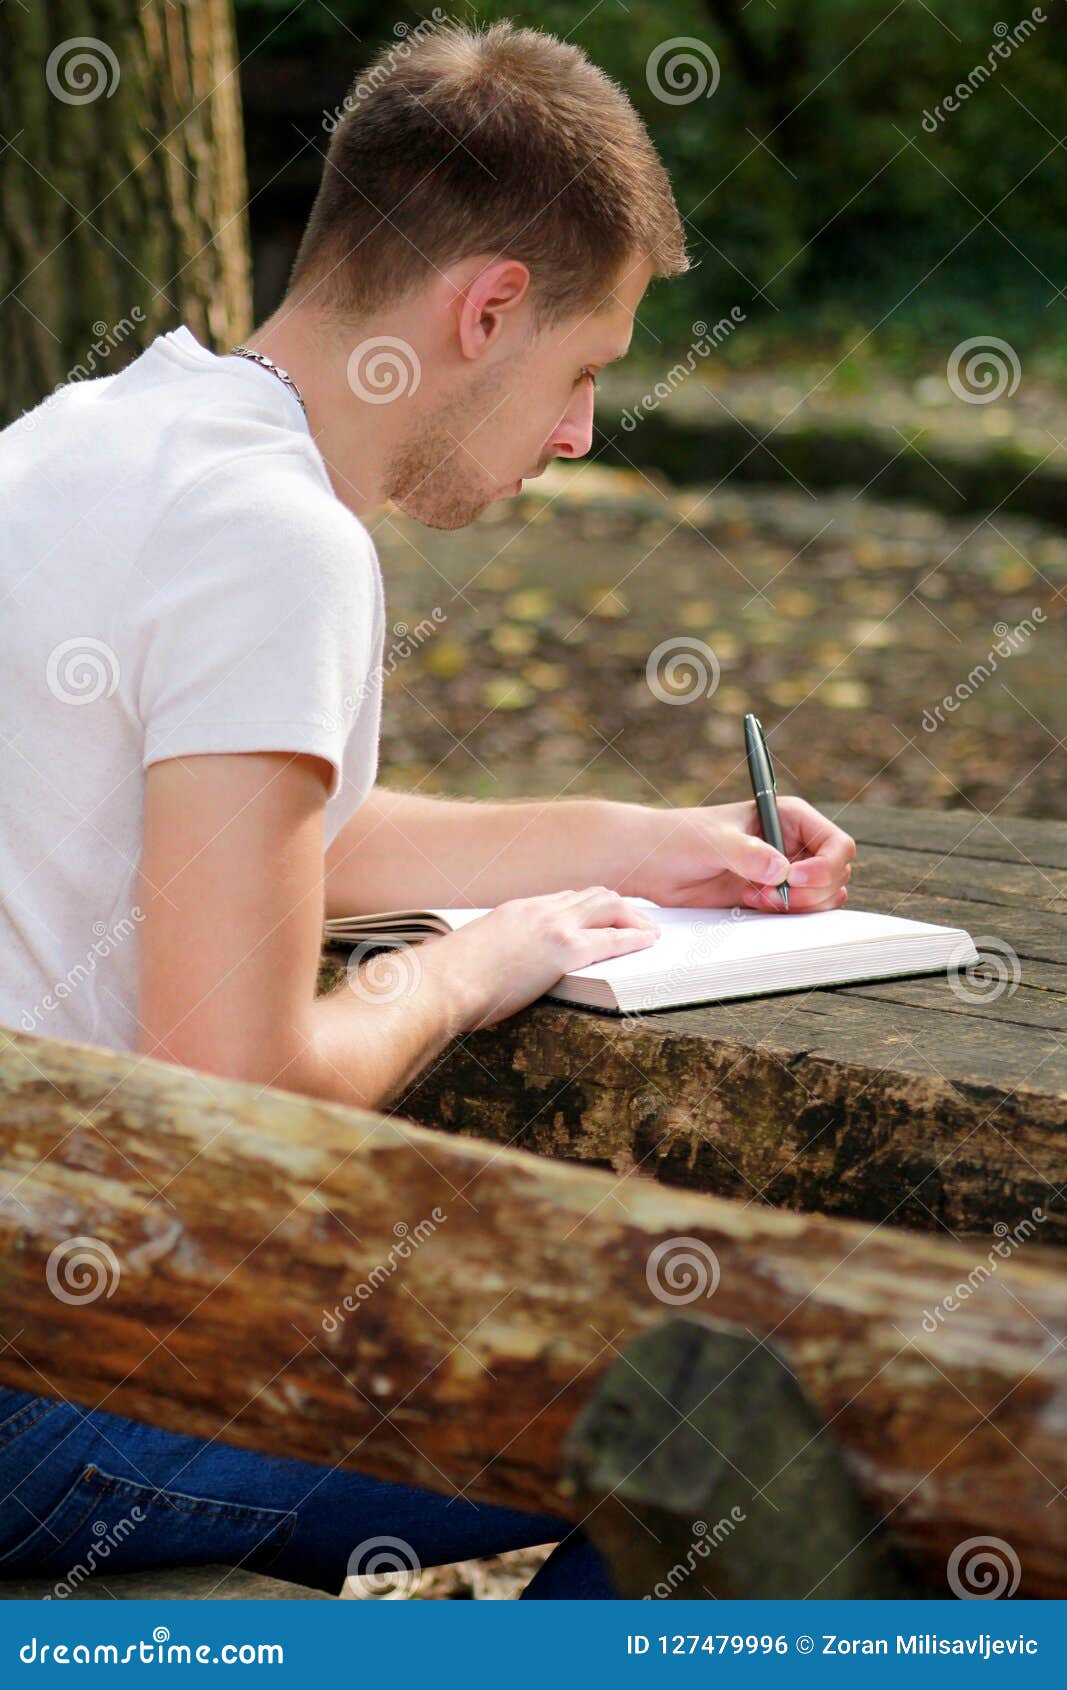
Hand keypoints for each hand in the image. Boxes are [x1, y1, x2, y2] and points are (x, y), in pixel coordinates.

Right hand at [418, 887, 659, 1030]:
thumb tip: (491, 969)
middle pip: (594, 895)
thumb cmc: (448, 979)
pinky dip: (636, 938)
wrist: (440, 983)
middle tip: (640, 921)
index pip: (567, 898)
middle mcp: (539, 909)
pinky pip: (611, 940)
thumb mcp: (475, 953)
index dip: (593, 906)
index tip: (607, 915)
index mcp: (517, 909)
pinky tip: (649, 943)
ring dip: (635, 918)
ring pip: (608, 907)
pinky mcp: (562, 950)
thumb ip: (494, 952)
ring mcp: (552, 926)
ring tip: (651, 933)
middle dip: (623, 906)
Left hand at [624, 797, 856, 913]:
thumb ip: (747, 854)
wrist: (654, 863)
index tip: (792, 878)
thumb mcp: (712, 841)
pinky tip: (749, 903)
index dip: (825, 866)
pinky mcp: (772, 896)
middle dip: (810, 891)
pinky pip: (799, 912)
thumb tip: (781, 870)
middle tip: (768, 894)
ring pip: (824, 897)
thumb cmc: (681, 838)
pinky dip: (783, 915)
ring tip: (755, 897)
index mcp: (790, 817)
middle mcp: (794, 844)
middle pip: (836, 875)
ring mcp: (785, 872)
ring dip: (797, 906)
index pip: (837, 844)